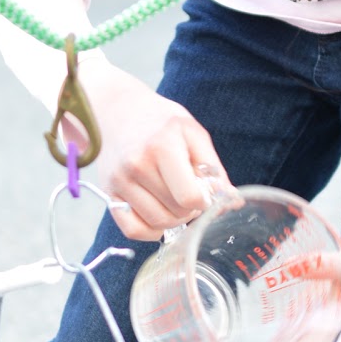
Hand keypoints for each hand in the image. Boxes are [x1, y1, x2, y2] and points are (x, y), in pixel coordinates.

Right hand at [75, 65, 234, 241]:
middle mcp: (136, 166)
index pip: (189, 198)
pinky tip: (157, 213)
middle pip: (175, 213)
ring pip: (157, 224)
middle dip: (189, 209)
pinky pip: (133, 230)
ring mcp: (119, 182)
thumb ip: (213, 168)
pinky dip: (150, 230)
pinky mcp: (108, 193)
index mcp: (162, 147)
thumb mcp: (193, 133)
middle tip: (188, 193)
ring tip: (173, 200)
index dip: (204, 201)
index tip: (203, 192)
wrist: (117, 111)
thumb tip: (232, 202)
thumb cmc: (159, 121)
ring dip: (172, 220)